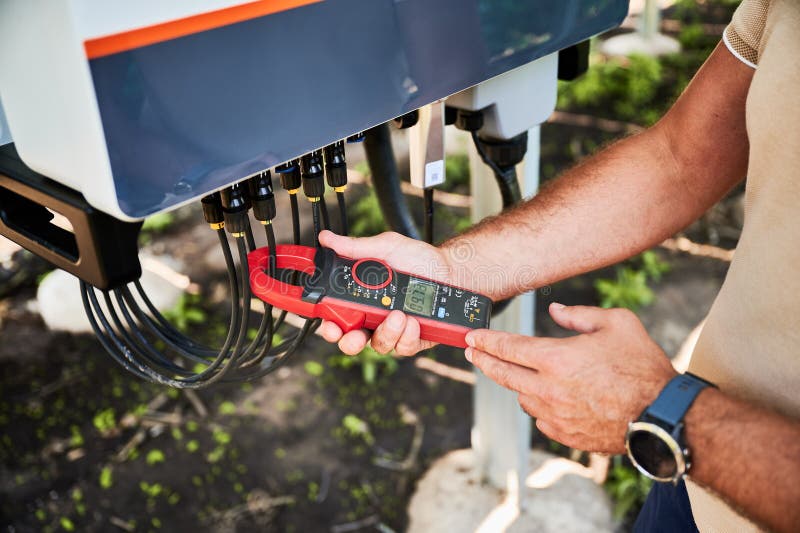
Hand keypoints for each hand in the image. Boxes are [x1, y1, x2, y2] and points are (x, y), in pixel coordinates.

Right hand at [317, 230, 449, 355]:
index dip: (330, 326)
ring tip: (399, 314)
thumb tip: (327, 238)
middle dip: (350, 343)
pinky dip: (407, 336)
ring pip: (379, 345)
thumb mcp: (385, 247)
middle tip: (357, 335)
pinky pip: (404, 347)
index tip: (331, 325)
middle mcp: (373, 317)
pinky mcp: (413, 339)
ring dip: (387, 333)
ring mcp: (393, 330)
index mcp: (360, 298)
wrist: (451, 269)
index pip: (337, 318)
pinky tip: (413, 321)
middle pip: (352, 341)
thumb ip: (355, 247)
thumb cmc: (417, 259)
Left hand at [465, 303, 676, 453]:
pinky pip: (540, 419)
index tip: (471, 337)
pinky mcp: (565, 435)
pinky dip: (540, 406)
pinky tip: (548, 398)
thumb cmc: (642, 367)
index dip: (486, 340)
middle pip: (503, 374)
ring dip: (518, 384)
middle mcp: (548, 389)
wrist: (662, 415)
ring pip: (522, 397)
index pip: (508, 347)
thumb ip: (580, 315)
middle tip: (473, 353)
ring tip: (520, 374)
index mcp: (556, 359)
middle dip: (483, 361)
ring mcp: (554, 416)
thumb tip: (555, 311)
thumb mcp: (617, 323)